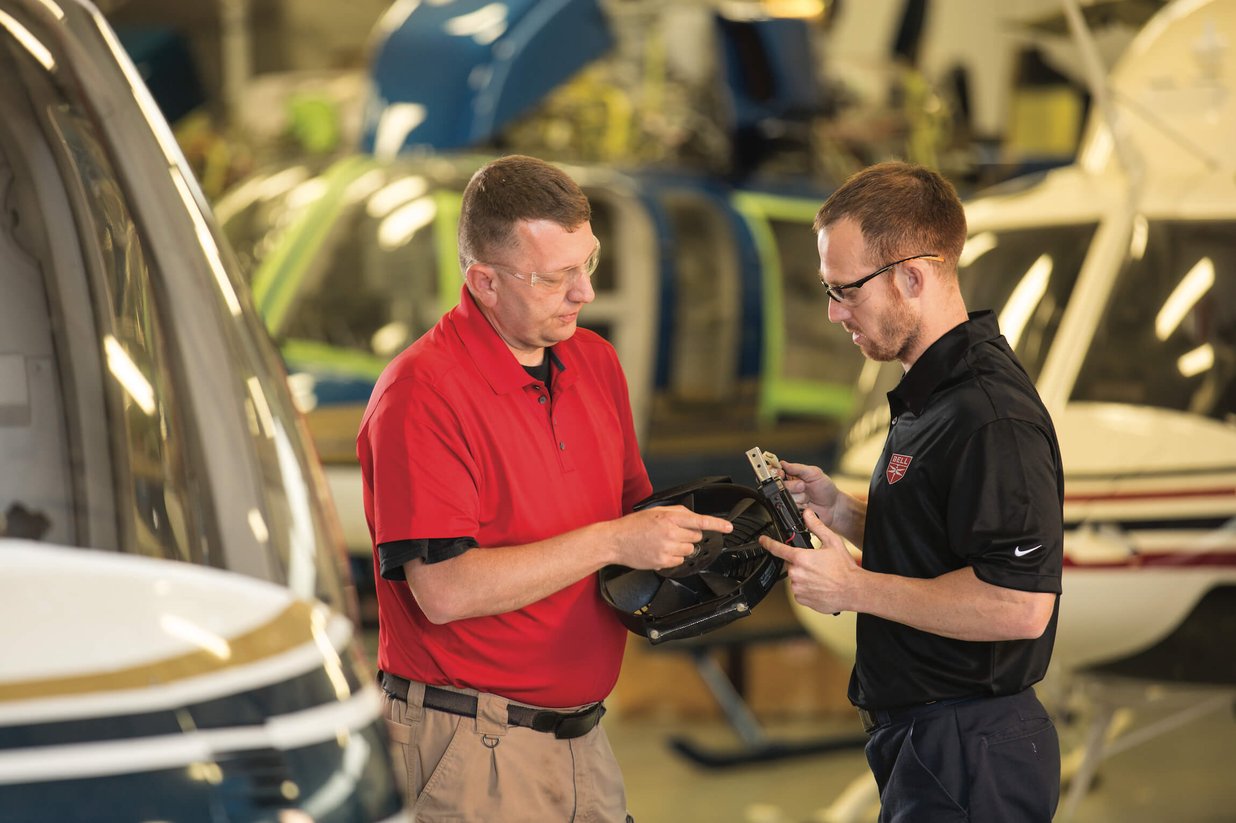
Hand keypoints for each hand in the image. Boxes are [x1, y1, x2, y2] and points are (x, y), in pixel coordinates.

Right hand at [606, 505, 733, 570]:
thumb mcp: (655, 511)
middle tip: (672, 532)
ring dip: (682, 547)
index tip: (728, 527)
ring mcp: (667, 549)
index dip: (717, 524)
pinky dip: (673, 557)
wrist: (616, 541)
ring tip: (664, 542)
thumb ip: (676, 511)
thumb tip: (693, 517)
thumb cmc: (634, 526)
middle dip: (689, 534)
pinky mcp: (663, 562)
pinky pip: (680, 561)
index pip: (700, 520)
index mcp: (669, 518)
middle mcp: (670, 533)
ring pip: (689, 550)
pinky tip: (660, 551)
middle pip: (696, 536)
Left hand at [759, 509, 859, 615]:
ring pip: (795, 578)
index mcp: (801, 558)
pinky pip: (799, 591)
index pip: (778, 548)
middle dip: (801, 562)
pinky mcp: (801, 599)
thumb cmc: (844, 569)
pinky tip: (819, 586)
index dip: (768, 543)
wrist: (853, 590)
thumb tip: (808, 514)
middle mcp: (797, 573)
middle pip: (791, 564)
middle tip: (817, 565)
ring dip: (804, 576)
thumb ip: (816, 527)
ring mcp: (798, 587)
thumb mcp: (832, 542)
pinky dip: (807, 588)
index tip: (763, 540)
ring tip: (820, 576)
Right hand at [778, 460, 843, 528]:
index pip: (777, 472)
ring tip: (808, 498)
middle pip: (779, 486)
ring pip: (784, 498)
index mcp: (792, 475)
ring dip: (798, 498)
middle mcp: (789, 488)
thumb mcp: (814, 473)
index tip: (781, 474)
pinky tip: (807, 506)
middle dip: (793, 487)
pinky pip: (789, 510)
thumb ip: (798, 468)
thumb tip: (783, 463)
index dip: (777, 473)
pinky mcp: (792, 512)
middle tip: (803, 486)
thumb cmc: (826, 488)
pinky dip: (799, 508)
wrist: (833, 507)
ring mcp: (790, 500)